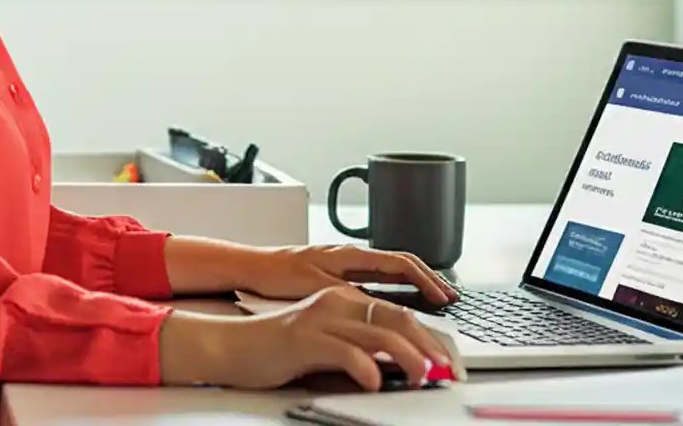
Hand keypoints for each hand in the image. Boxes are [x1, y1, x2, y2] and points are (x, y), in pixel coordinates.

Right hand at [160, 285, 453, 390]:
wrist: (232, 347)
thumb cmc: (279, 351)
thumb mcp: (328, 346)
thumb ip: (360, 350)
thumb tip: (399, 370)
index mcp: (346, 300)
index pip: (400, 313)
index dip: (430, 336)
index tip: (449, 361)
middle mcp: (338, 301)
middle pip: (398, 317)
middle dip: (429, 345)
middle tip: (446, 370)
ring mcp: (322, 317)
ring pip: (380, 332)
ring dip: (408, 356)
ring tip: (421, 377)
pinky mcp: (305, 337)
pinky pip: (345, 351)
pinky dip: (365, 367)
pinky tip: (375, 382)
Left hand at [241, 244, 457, 304]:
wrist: (255, 267)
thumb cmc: (279, 273)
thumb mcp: (315, 286)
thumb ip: (346, 292)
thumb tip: (374, 303)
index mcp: (351, 255)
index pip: (399, 263)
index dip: (425, 279)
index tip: (441, 296)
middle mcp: (354, 256)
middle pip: (402, 263)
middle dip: (429, 278)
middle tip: (449, 296)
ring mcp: (349, 263)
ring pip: (392, 270)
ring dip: (416, 282)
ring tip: (435, 297)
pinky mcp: (341, 272)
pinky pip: (379, 277)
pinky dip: (398, 286)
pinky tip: (403, 299)